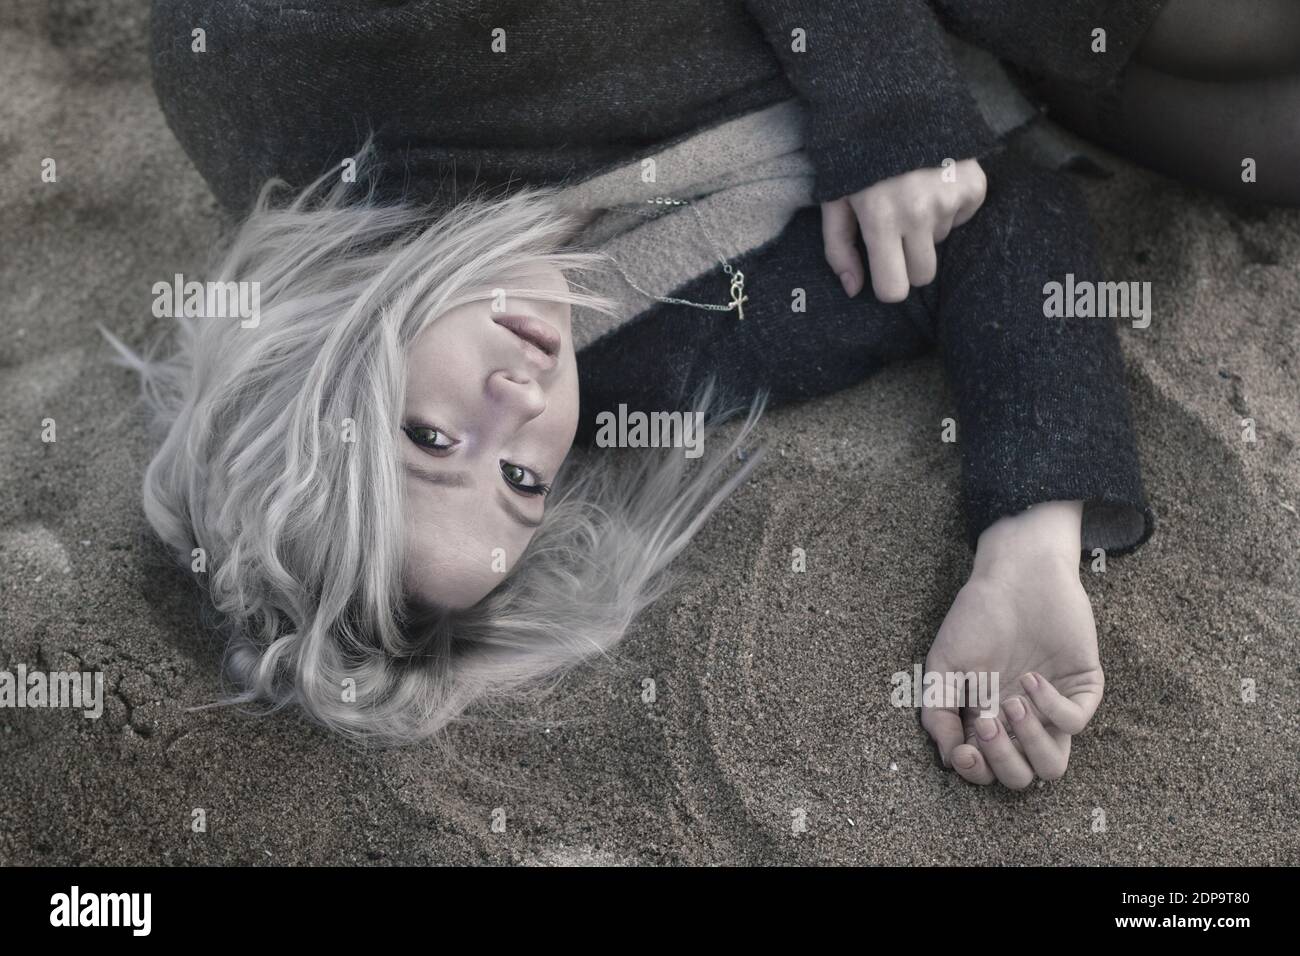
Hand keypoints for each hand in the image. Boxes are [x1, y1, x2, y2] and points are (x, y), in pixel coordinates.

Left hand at [822, 158, 986, 302]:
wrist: (897, 98)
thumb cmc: (857, 155)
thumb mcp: (835, 199)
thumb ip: (838, 249)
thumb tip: (853, 290)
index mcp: (880, 220)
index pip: (894, 289)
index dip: (887, 285)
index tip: (883, 269)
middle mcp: (919, 213)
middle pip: (923, 275)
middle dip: (908, 261)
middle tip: (896, 229)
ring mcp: (950, 198)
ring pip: (941, 243)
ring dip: (927, 227)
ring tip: (912, 192)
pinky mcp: (974, 184)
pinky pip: (963, 218)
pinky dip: (949, 206)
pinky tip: (933, 182)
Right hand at [920, 501, 1103, 788]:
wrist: (1016, 576)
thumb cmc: (976, 616)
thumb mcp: (943, 665)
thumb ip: (938, 713)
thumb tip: (949, 760)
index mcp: (987, 719)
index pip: (986, 770)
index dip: (975, 771)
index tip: (964, 749)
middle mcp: (1021, 722)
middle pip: (1019, 776)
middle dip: (1001, 759)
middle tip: (986, 722)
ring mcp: (1053, 708)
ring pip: (1052, 766)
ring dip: (1030, 744)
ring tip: (1012, 703)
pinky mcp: (1082, 688)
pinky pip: (1074, 723)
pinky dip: (1051, 708)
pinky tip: (1033, 678)